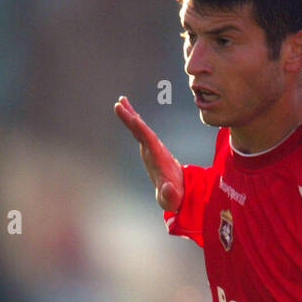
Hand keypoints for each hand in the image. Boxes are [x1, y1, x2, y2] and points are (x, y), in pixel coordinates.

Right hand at [114, 96, 183, 211]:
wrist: (181, 191)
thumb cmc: (174, 197)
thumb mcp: (172, 199)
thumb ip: (170, 195)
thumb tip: (169, 190)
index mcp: (159, 158)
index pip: (149, 140)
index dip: (141, 129)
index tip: (134, 118)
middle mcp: (154, 150)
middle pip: (142, 130)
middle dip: (131, 118)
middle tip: (120, 104)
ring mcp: (152, 148)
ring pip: (140, 128)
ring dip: (131, 115)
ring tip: (121, 101)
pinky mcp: (149, 149)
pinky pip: (140, 132)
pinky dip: (133, 122)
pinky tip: (127, 113)